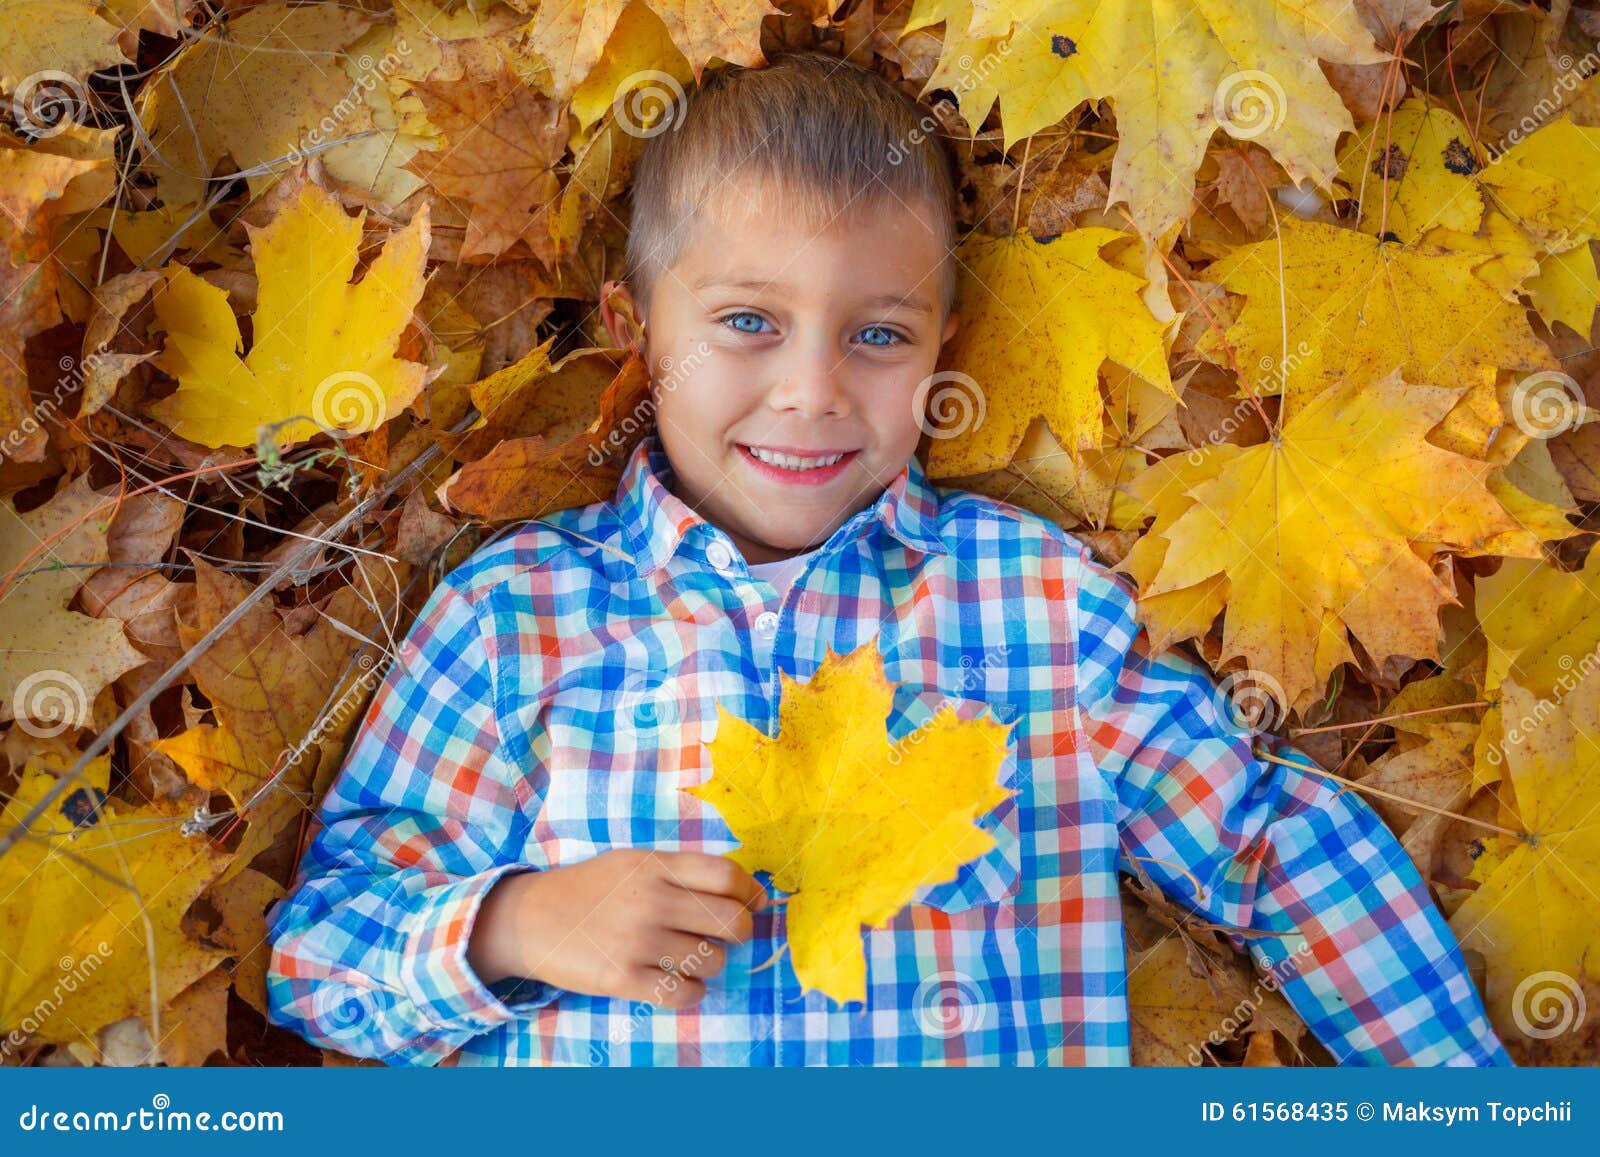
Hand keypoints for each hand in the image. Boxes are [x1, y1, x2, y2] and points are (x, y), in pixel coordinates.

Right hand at [467, 849, 767, 1008]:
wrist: (530, 919)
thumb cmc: (589, 889)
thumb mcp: (632, 862)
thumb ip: (679, 872)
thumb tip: (739, 890)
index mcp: (656, 865)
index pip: (727, 875)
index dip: (750, 892)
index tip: (753, 903)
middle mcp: (651, 900)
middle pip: (731, 921)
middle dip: (740, 932)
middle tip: (727, 936)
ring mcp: (637, 940)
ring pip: (712, 960)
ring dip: (711, 964)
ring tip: (691, 958)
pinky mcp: (622, 977)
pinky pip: (683, 993)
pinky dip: (692, 992)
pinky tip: (681, 983)